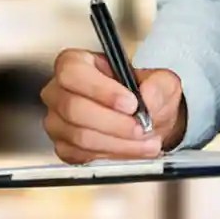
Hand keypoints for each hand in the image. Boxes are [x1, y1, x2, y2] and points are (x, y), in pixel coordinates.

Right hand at [40, 49, 187, 162]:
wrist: (148, 120)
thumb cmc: (145, 93)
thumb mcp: (161, 81)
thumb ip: (158, 85)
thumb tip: (148, 98)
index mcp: (76, 63)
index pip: (73, 73)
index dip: (100, 89)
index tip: (131, 103)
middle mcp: (59, 91)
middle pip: (74, 108)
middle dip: (114, 122)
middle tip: (141, 127)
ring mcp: (58, 121)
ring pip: (80, 136)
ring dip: (118, 142)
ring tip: (145, 141)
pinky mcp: (64, 147)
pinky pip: (82, 155)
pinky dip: (113, 154)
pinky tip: (132, 149)